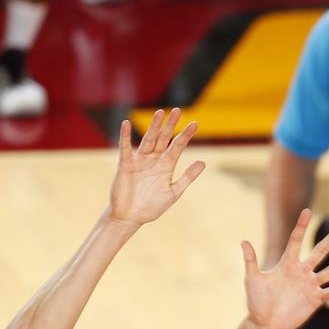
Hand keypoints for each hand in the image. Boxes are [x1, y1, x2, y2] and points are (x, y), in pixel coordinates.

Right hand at [109, 109, 204, 226]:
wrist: (131, 217)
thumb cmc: (152, 207)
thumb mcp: (173, 192)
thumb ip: (187, 177)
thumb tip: (203, 162)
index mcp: (166, 166)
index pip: (177, 147)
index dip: (185, 136)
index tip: (195, 124)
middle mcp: (154, 160)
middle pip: (163, 138)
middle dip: (170, 126)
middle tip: (178, 111)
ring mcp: (140, 160)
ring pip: (148, 140)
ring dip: (154, 127)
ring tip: (160, 113)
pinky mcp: (126, 165)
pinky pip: (125, 148)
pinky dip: (125, 136)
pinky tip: (127, 124)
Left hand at [240, 212, 328, 328]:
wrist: (264, 324)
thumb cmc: (256, 301)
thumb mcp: (252, 280)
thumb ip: (251, 261)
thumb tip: (244, 241)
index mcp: (287, 264)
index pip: (296, 240)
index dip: (301, 226)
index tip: (307, 210)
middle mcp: (302, 272)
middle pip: (320, 252)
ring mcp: (310, 285)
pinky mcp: (315, 299)